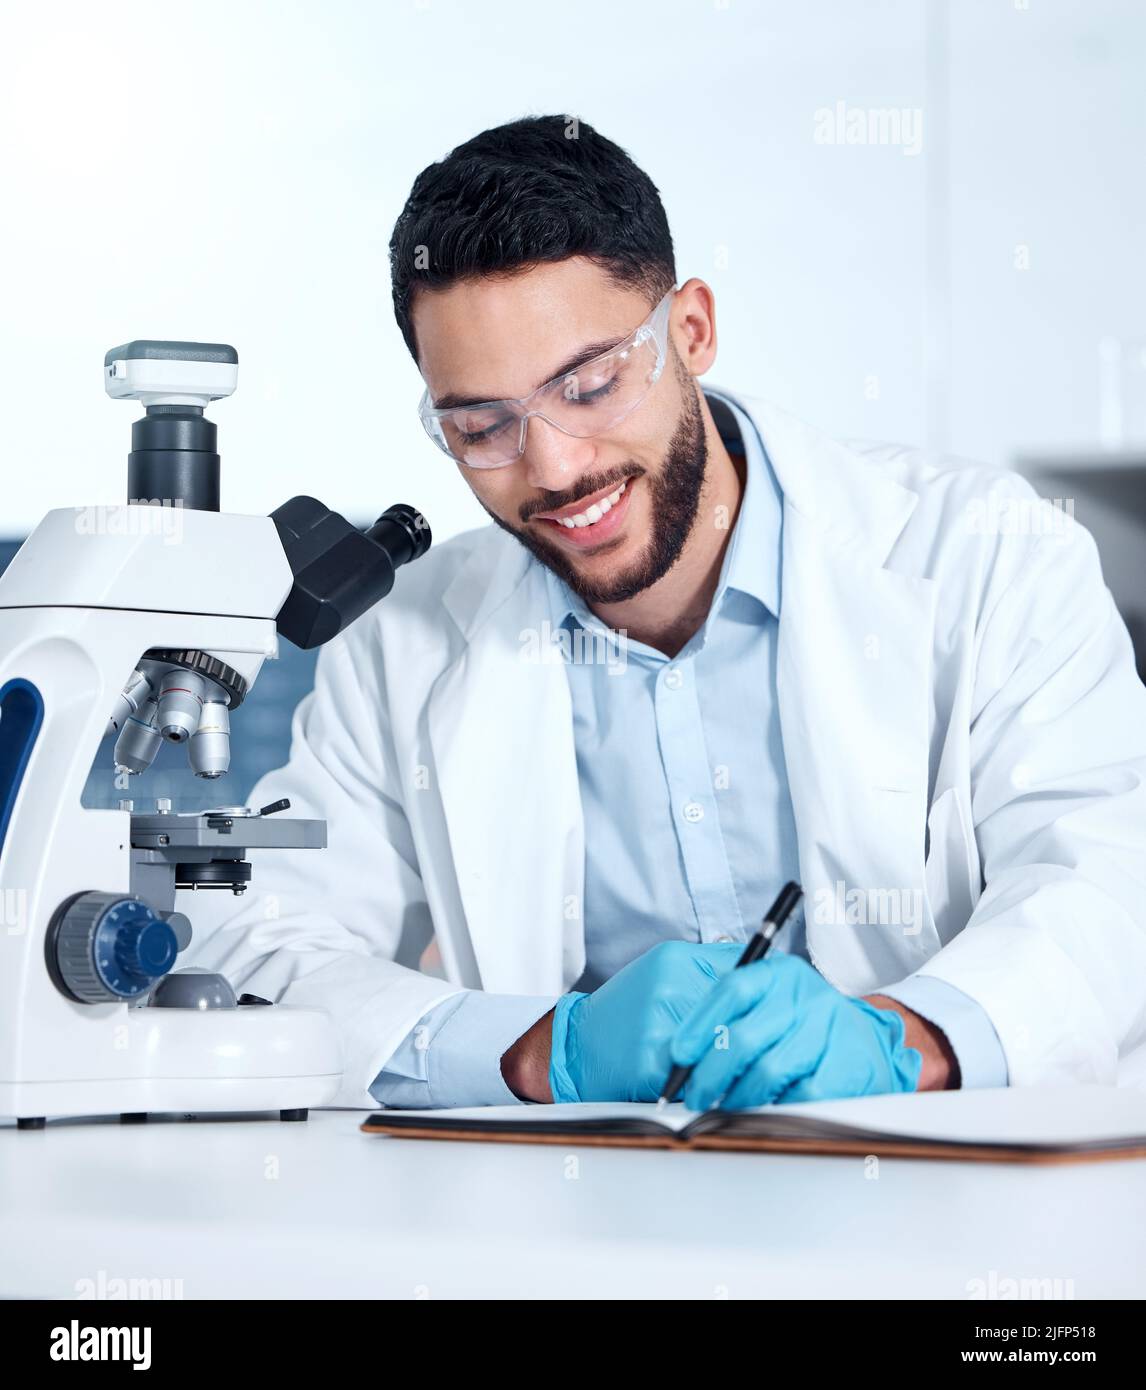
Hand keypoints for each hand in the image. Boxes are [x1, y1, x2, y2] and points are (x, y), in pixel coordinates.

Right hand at [547, 941, 744, 1102]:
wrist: (579, 1045)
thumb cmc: (626, 1008)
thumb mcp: (663, 969)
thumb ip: (709, 965)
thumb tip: (763, 968)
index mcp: (674, 960)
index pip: (739, 971)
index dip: (761, 992)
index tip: (770, 1009)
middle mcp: (668, 987)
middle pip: (737, 1010)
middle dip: (750, 1030)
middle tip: (763, 1043)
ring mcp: (662, 1025)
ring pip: (724, 1044)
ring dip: (735, 1057)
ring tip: (741, 1065)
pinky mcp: (656, 1062)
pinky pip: (703, 1073)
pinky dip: (714, 1079)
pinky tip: (714, 1081)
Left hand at [668, 953, 922, 1108]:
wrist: (864, 1044)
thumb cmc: (801, 1026)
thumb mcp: (767, 1005)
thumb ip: (728, 1019)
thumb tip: (676, 1053)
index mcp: (779, 974)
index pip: (732, 990)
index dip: (699, 1025)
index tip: (678, 1055)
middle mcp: (806, 995)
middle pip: (744, 1037)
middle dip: (709, 1074)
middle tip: (695, 1095)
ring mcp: (829, 1029)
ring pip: (767, 1071)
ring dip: (737, 1097)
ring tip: (724, 1107)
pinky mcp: (847, 1065)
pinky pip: (799, 1096)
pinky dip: (775, 1108)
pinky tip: (763, 1110)